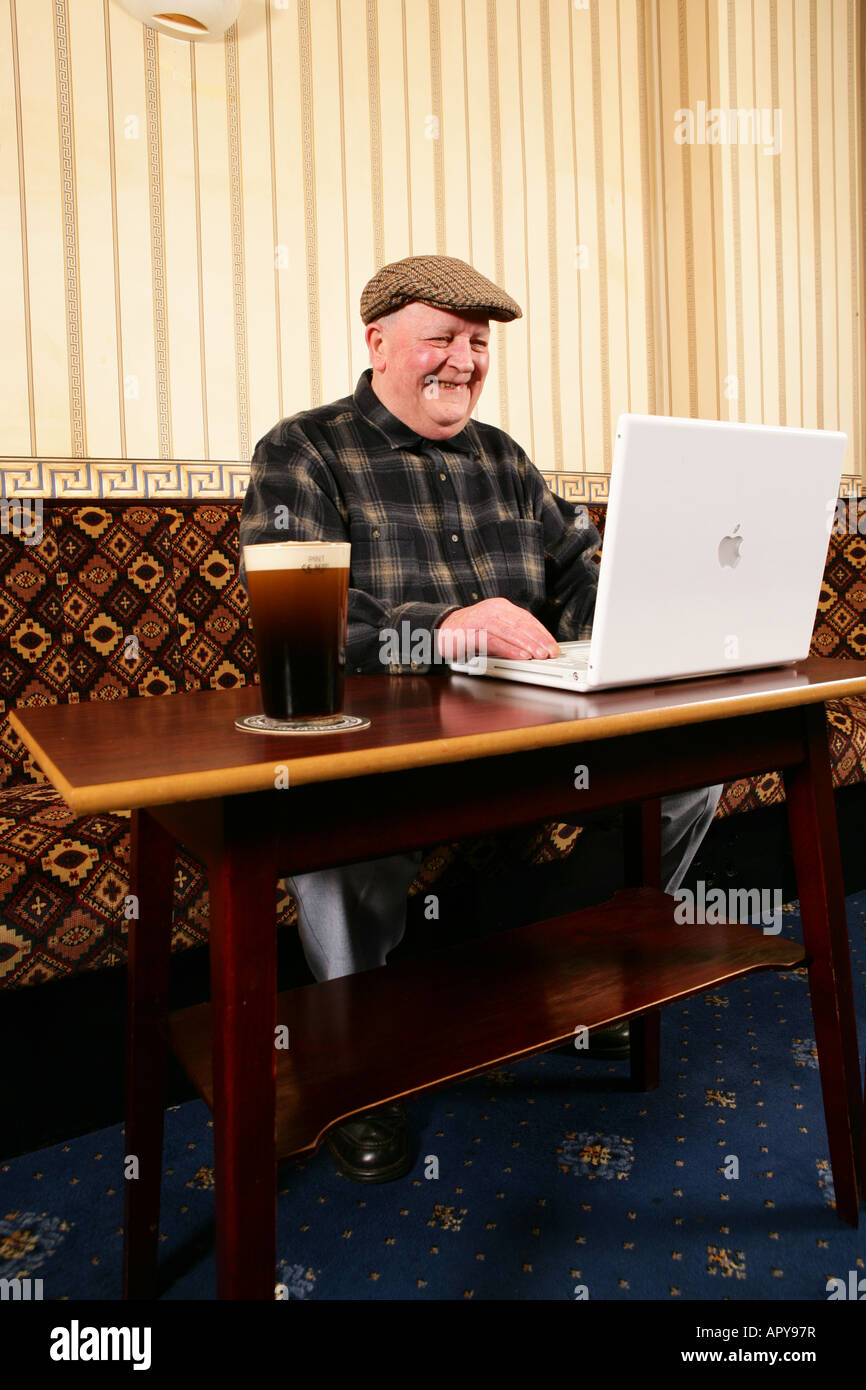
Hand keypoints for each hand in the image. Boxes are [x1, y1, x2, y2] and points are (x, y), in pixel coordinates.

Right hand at [436, 597, 560, 660]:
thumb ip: (512, 633)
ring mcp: (479, 620)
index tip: (554, 645)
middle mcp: (491, 610)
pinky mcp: (468, 633)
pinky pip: (492, 641)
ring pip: (508, 631)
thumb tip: (537, 646)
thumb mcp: (495, 629)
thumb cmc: (470, 632)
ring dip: (526, 644)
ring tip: (539, 655)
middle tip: (551, 652)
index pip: (526, 618)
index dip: (542, 632)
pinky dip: (508, 649)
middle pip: (520, 624)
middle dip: (538, 639)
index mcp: (500, 608)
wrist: (441, 631)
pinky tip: (519, 656)